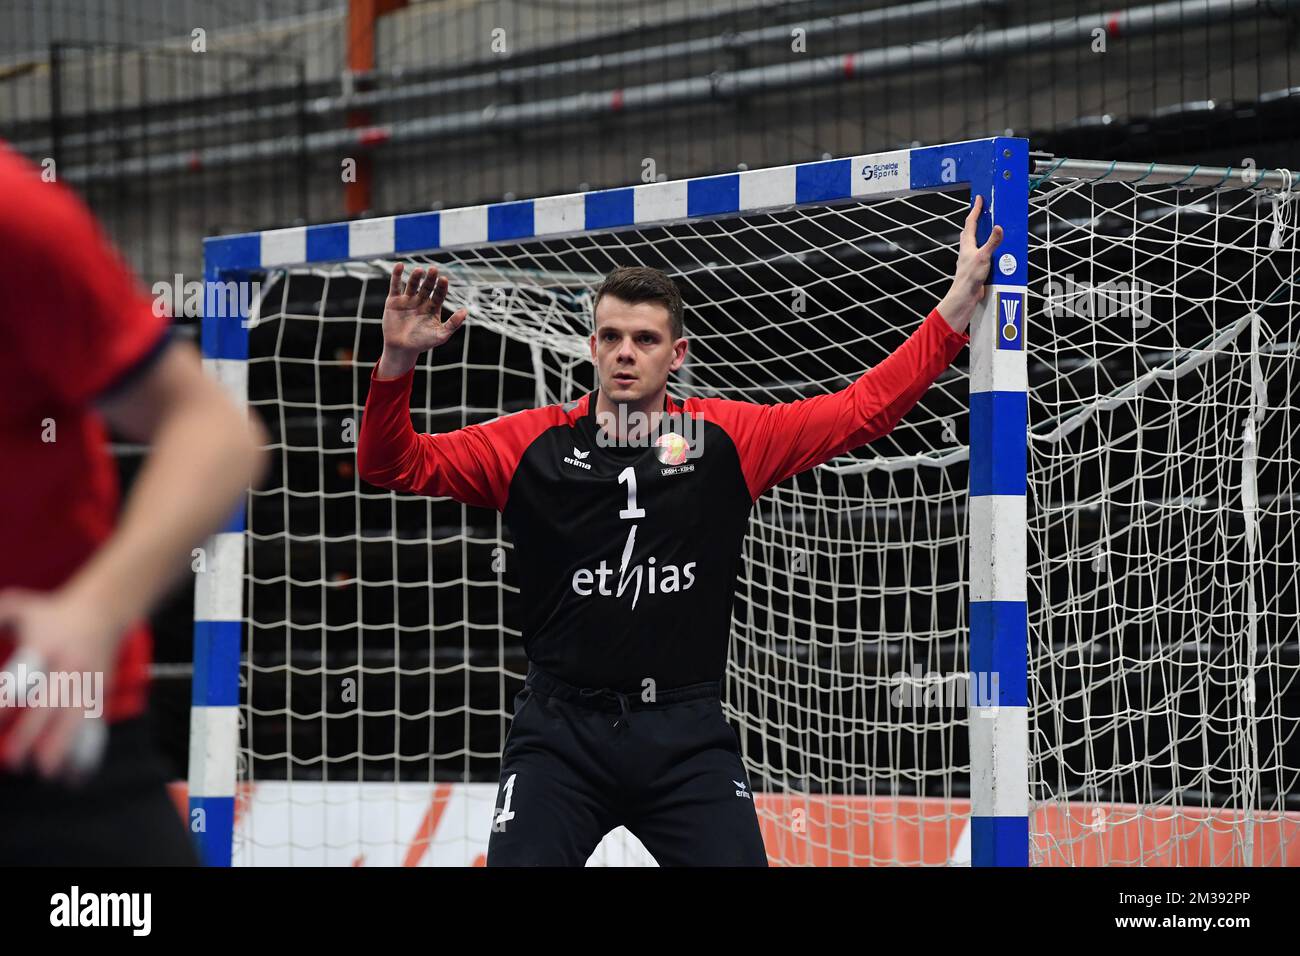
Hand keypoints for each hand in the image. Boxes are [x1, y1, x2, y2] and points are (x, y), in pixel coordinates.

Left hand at [0, 587, 115, 780]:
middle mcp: (69, 665)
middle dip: (32, 733)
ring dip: (63, 747)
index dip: (5, 702)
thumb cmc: (51, 614)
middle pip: (51, 703)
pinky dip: (86, 751)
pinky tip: (75, 776)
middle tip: (13, 760)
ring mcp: (88, 681)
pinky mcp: (100, 693)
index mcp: (45, 646)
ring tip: (47, 772)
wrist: (104, 611)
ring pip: (76, 718)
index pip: (24, 677)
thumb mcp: (19, 607)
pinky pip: (94, 725)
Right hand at [376, 263, 468, 377]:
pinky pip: (395, 285)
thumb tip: (466, 311)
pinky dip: (396, 275)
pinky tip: (400, 266)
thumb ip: (453, 324)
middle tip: (433, 270)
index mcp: (433, 307)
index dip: (441, 287)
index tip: (444, 279)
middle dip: (430, 279)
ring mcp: (408, 299)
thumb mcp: (440, 335)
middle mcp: (421, 301)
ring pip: (412, 284)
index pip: (439, 294)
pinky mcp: (394, 300)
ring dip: (415, 277)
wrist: (401, 349)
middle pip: (427, 287)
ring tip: (419, 270)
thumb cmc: (422, 343)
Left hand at [936, 194, 1003, 334]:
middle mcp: (967, 250)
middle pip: (971, 231)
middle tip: (983, 211)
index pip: (971, 223)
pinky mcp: (975, 268)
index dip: (976, 210)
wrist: (964, 297)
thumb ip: (992, 243)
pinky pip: (982, 254)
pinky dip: (988, 249)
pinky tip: (994, 251)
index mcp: (968, 245)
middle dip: (976, 220)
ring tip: (990, 228)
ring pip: (976, 242)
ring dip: (982, 234)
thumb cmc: (969, 278)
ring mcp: (970, 259)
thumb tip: (998, 227)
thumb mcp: (984, 257)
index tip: (979, 199)